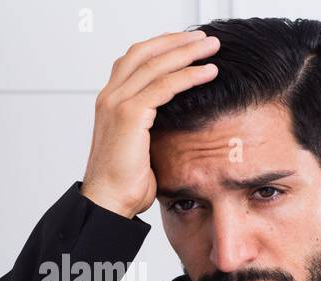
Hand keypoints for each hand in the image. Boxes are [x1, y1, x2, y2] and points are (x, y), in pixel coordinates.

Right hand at [80, 31, 220, 217]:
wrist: (109, 202)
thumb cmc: (126, 183)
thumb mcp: (141, 147)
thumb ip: (151, 127)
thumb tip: (177, 124)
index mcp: (111, 100)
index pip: (136, 59)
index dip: (163, 46)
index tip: (188, 42)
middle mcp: (110, 96)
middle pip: (145, 52)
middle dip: (177, 41)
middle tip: (205, 38)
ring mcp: (116, 103)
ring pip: (155, 64)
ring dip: (187, 52)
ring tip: (212, 48)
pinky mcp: (129, 115)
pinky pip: (164, 86)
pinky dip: (188, 76)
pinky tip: (209, 72)